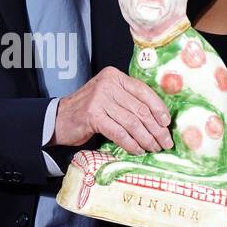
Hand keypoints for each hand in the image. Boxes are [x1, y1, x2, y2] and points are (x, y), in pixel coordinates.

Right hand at [53, 66, 171, 152]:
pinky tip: (137, 150)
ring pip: (132, 122)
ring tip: (153, 148)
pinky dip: (131, 143)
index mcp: (115, 76)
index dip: (158, 108)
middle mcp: (108, 84)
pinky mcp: (93, 115)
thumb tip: (158, 119)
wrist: (59, 119)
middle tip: (165, 142)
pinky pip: (119, 132)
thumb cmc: (88, 111)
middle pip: (140, 108)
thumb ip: (128, 101)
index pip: (143, 91)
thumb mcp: (109, 98)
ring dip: (146, 138)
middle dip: (156, 128)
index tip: (167, 123)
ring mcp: (99, 99)